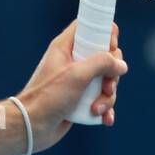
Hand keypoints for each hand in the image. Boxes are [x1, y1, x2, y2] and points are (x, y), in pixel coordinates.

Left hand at [13, 20, 127, 153]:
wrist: (32, 126)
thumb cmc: (48, 97)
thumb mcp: (77, 75)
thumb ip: (102, 63)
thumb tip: (121, 65)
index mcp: (66, 47)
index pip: (90, 27)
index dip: (105, 35)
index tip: (109, 50)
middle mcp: (73, 61)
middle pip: (105, 56)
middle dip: (111, 74)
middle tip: (106, 86)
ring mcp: (78, 81)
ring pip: (106, 80)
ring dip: (108, 97)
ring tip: (97, 108)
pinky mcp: (81, 98)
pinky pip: (101, 98)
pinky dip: (105, 108)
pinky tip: (105, 118)